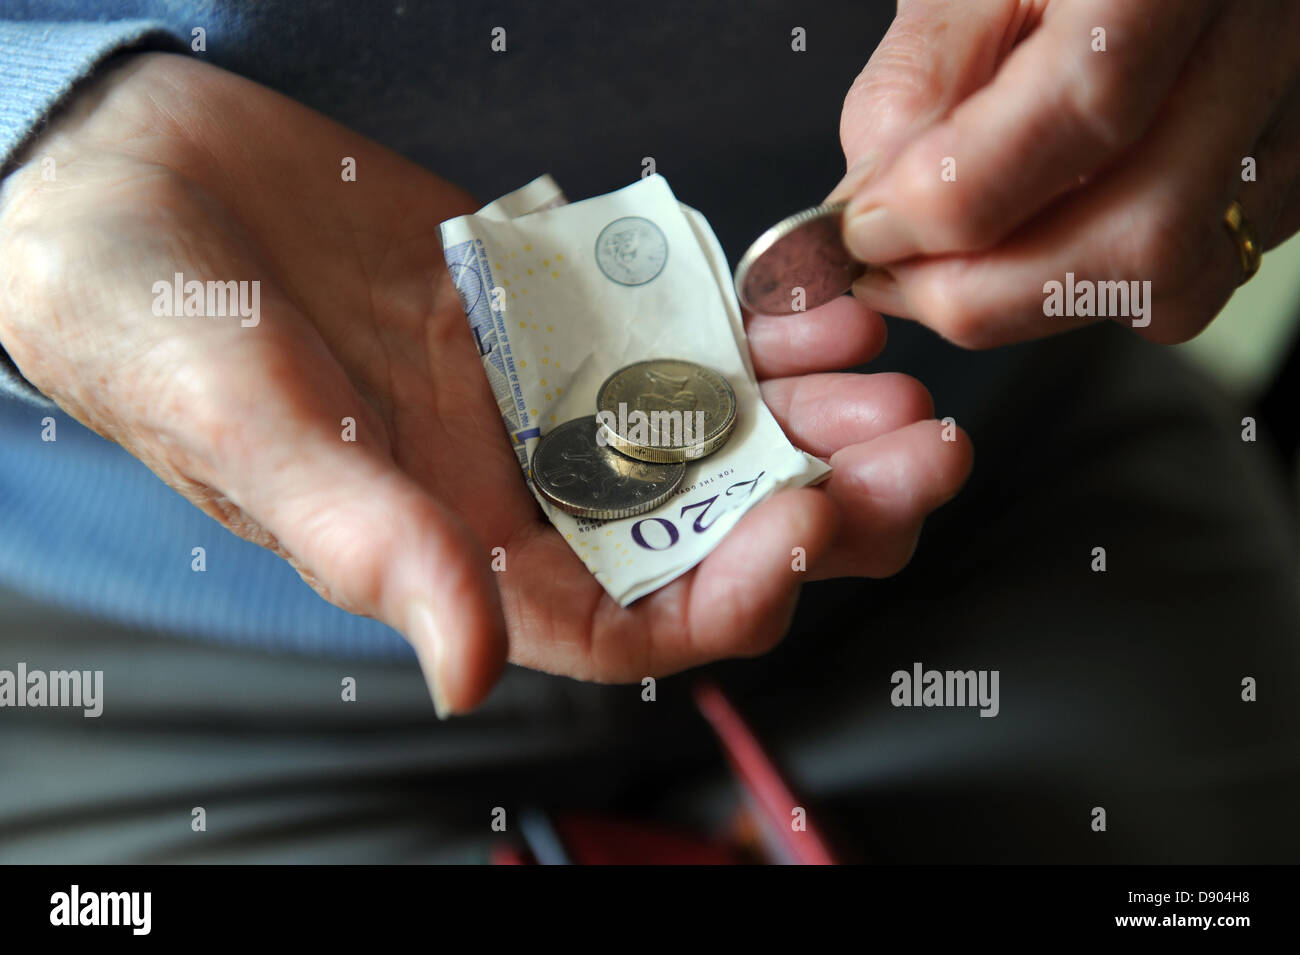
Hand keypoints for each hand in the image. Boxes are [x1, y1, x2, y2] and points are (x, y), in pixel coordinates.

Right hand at [0, 53, 969, 714]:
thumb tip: (465, 676)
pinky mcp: (561, 305)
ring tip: (895, 382)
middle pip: (703, 535)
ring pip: (716, 437)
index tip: (802, 528)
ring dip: (817, 420)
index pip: (621, 622)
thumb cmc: (150, 321)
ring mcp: (549, 393)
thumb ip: (365, 542)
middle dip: (825, 510)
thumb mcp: (244, 428)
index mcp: (452, 552)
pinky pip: (683, 332)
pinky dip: (757, 326)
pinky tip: (816, 306)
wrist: (132, 181)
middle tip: (922, 459)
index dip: (730, 598)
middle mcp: (517, 486)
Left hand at [833, 0, 1299, 345]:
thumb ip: (919, 81)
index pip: (1083, 107)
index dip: (952, 197)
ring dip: (1033, 306)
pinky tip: (1032, 250)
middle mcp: (1267, 40)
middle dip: (982, 293)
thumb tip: (874, 207)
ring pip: (1174, 282)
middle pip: (1142, 232)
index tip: (864, 228)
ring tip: (948, 272)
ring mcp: (1290, 119)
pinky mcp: (1288, 174)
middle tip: (892, 278)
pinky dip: (1090, 292)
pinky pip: (1193, 280)